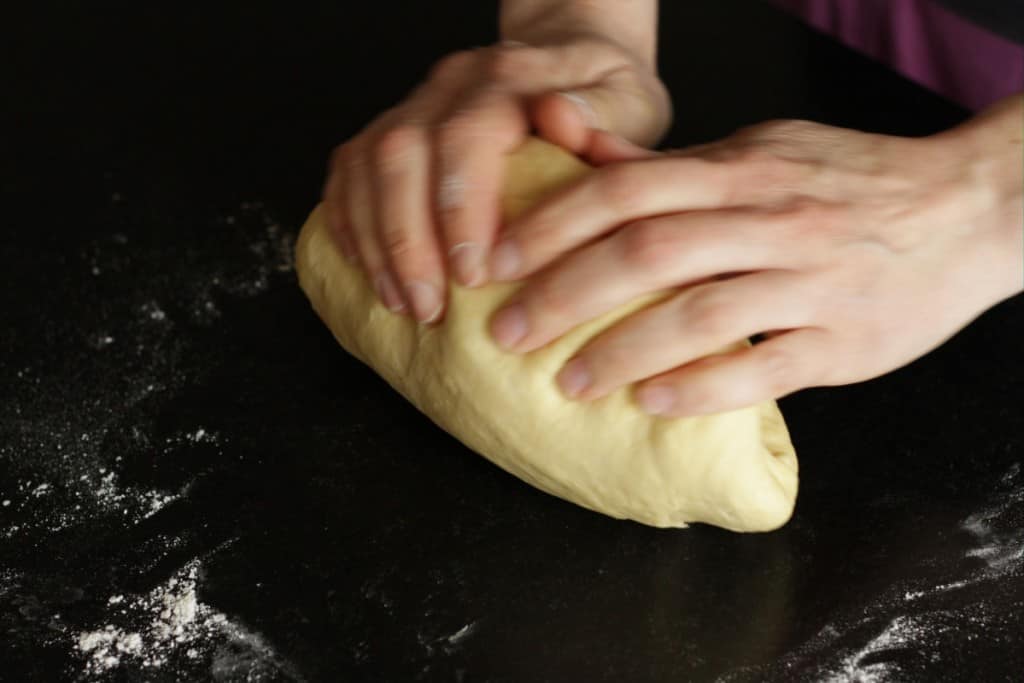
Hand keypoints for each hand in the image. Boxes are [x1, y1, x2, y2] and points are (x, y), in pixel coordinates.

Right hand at [321, 37, 670, 322]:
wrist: (569, 60)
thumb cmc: (602, 97)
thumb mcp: (628, 101)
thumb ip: (603, 116)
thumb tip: (560, 121)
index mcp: (508, 78)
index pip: (468, 134)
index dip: (460, 207)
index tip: (473, 275)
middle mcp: (451, 84)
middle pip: (402, 152)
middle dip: (408, 238)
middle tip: (430, 306)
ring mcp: (415, 103)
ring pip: (368, 163)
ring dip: (377, 241)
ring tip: (402, 302)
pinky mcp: (391, 128)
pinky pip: (349, 171)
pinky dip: (352, 224)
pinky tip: (371, 271)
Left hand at [488, 96, 1023, 415]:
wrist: (968, 208)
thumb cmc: (846, 180)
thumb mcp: (759, 149)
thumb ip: (670, 161)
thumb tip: (579, 152)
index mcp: (742, 169)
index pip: (627, 191)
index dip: (554, 226)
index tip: (500, 263)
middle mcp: (771, 220)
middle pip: (648, 254)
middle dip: (565, 297)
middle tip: (509, 335)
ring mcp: (811, 283)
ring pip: (699, 316)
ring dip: (620, 353)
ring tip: (567, 383)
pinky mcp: (845, 343)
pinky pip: (763, 370)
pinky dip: (699, 388)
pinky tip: (649, 403)